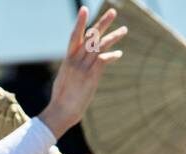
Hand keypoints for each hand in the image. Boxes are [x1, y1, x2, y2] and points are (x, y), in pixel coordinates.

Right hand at [37, 7, 124, 137]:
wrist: (61, 111)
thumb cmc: (62, 99)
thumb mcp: (65, 79)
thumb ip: (73, 68)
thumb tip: (77, 66)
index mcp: (68, 60)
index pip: (74, 36)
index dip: (79, 22)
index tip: (83, 9)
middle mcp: (75, 60)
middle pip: (90, 37)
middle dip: (102, 23)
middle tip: (113, 12)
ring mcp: (83, 67)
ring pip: (100, 47)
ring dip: (113, 37)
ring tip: (124, 30)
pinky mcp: (91, 76)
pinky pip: (104, 60)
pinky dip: (112, 56)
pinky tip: (118, 54)